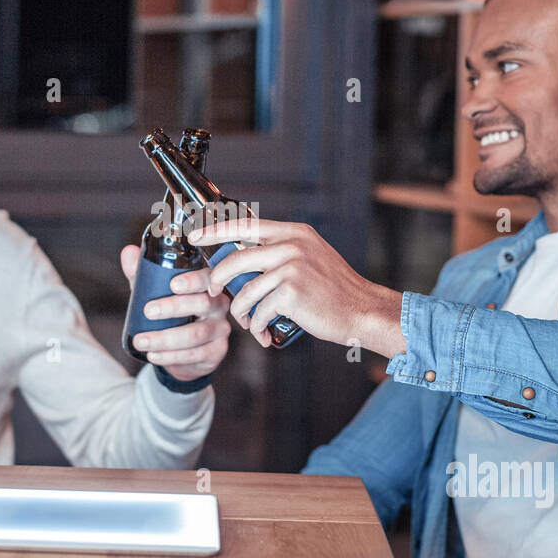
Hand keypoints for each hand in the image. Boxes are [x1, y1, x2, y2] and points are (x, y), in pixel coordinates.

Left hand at [119, 245, 230, 380]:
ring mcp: (220, 330)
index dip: (193, 280)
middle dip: (172, 307)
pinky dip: (171, 356)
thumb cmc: (171, 315)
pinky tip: (153, 355)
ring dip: (165, 338)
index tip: (172, 284)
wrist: (182, 352)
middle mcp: (219, 305)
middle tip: (147, 311)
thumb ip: (143, 275)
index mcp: (207, 286)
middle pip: (201, 304)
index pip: (206, 278)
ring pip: (195, 334)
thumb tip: (128, 252)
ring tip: (140, 340)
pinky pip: (194, 355)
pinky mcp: (216, 352)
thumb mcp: (156, 293)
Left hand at [188, 219, 406, 356]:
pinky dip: (256, 326)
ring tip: (247, 323)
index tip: (196, 237)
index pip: (245, 225)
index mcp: (293, 233)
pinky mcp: (291, 293)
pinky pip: (258, 312)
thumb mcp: (310, 256)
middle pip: (235, 260)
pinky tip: (263, 332)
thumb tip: (243, 255)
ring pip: (244, 292)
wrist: (361, 310)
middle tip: (212, 292)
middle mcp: (291, 245)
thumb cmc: (334, 289)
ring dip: (240, 313)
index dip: (215, 231)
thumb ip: (281, 250)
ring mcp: (291, 268)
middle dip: (216, 279)